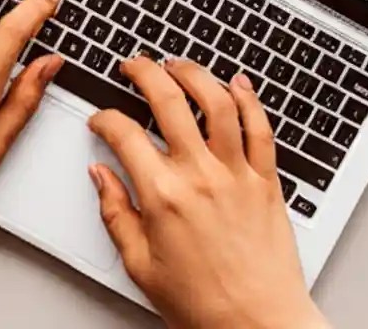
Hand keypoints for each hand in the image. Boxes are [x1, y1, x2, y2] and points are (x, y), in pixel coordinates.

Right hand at [88, 57, 328, 328]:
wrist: (257, 323)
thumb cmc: (203, 303)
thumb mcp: (140, 264)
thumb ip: (116, 214)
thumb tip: (101, 177)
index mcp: (162, 196)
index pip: (123, 134)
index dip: (104, 118)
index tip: (102, 120)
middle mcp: (200, 176)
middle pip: (168, 100)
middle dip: (144, 71)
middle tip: (134, 65)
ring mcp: (237, 173)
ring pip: (217, 101)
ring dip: (195, 73)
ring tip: (179, 65)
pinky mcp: (267, 180)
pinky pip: (260, 127)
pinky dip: (249, 98)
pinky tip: (236, 84)